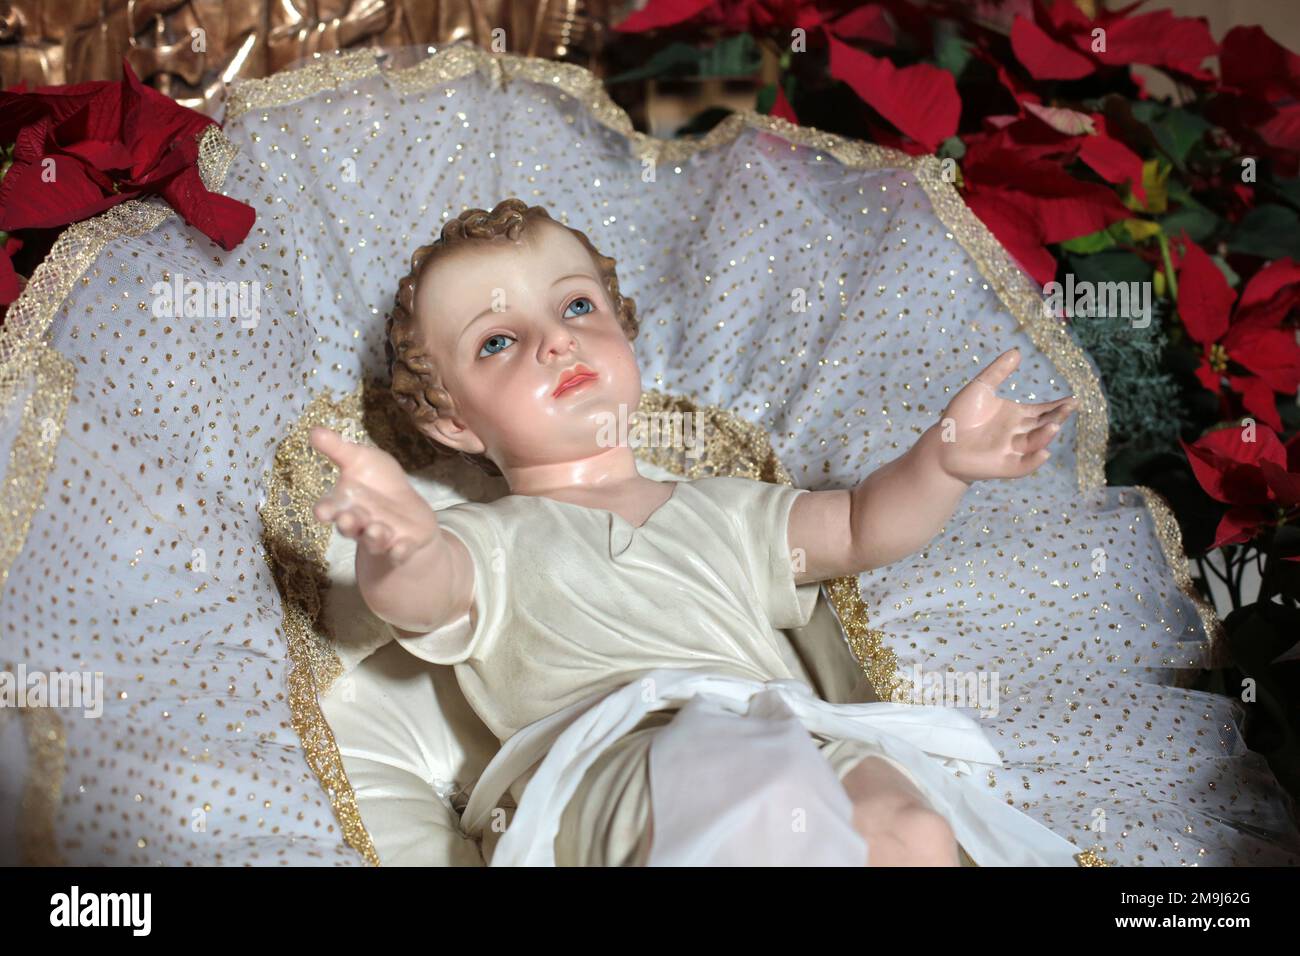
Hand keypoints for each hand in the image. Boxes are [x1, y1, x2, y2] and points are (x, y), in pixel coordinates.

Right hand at [309, 426, 440, 564]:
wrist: (408, 511)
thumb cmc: (378, 483)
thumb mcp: (361, 459)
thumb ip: (339, 449)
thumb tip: (313, 429)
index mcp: (344, 504)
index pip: (330, 508)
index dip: (326, 510)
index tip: (322, 511)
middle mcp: (359, 524)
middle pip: (349, 526)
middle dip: (348, 523)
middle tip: (346, 518)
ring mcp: (380, 537)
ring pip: (373, 540)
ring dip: (374, 536)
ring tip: (377, 529)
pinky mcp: (402, 546)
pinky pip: (399, 552)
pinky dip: (400, 551)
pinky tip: (402, 546)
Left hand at [933, 348, 1077, 482]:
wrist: (941, 442)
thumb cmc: (960, 416)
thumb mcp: (980, 388)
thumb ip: (998, 372)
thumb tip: (1016, 351)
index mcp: (1017, 415)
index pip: (1044, 410)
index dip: (1059, 406)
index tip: (1074, 400)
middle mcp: (1019, 433)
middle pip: (1043, 425)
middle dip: (1057, 418)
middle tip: (1069, 408)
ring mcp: (1012, 450)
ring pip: (1035, 443)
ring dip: (1045, 436)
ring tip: (1053, 426)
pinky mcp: (1002, 466)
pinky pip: (1022, 466)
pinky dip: (1033, 461)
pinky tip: (1043, 453)